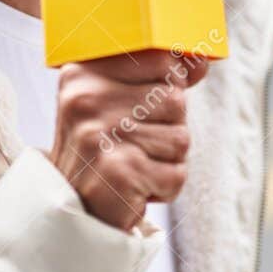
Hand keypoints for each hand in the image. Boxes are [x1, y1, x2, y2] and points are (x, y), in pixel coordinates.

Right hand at [48, 49, 210, 231]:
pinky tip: (135, 187)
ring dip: (167, 160)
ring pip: (181, 138)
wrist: (71, 211)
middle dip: (168, 128)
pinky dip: (164, 187)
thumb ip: (161, 77)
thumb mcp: (119, 103)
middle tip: (133, 145)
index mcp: (83, 73)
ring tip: (133, 166)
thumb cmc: (102, 152)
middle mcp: (86, 100)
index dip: (168, 85)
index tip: (143, 107)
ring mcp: (100, 136)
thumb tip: (201, 61)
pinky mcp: (119, 173)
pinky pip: (177, 174)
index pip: (160, 59)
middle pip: (176, 99)